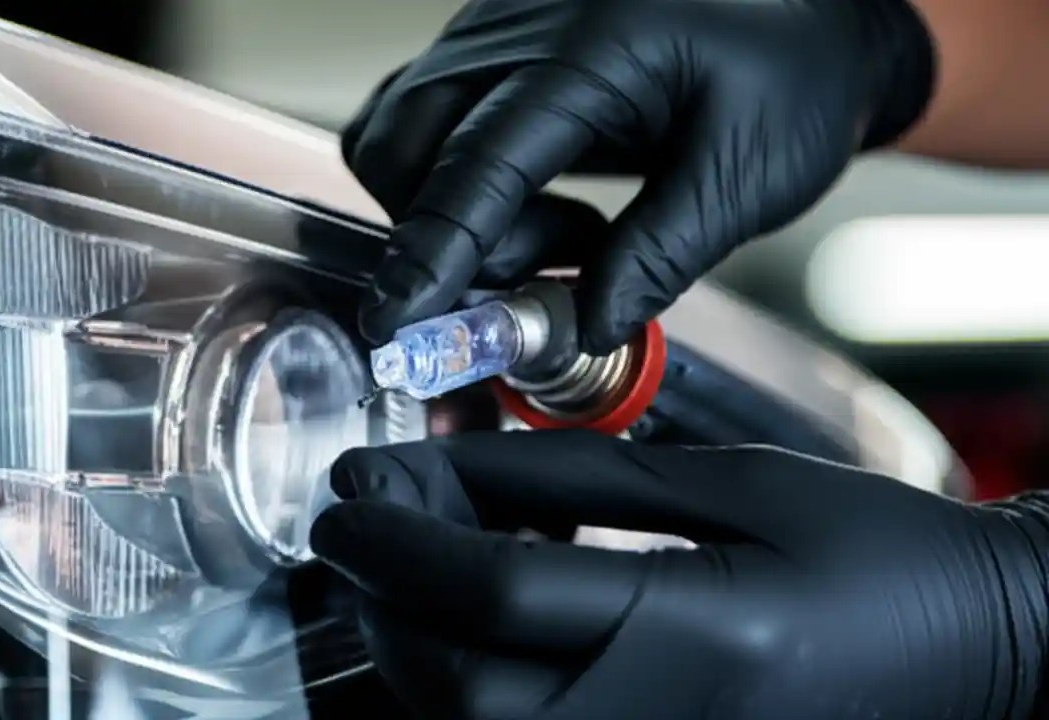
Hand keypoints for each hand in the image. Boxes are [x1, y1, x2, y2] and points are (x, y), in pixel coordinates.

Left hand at [310, 431, 1047, 718]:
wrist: (975, 650)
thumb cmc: (872, 552)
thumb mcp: (734, 482)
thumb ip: (580, 475)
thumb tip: (451, 465)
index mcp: (703, 635)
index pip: (496, 593)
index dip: (397, 538)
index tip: (346, 487)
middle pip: (458, 686)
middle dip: (381, 598)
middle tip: (355, 519)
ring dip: (410, 643)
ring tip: (402, 557)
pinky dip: (464, 681)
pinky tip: (469, 614)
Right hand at [343, 0, 935, 352]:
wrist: (809, 19)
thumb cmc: (793, 81)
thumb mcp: (748, 177)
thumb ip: (656, 258)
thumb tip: (576, 332)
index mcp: (590, 51)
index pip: (479, 160)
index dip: (434, 252)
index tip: (400, 321)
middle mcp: (520, 28)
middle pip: (406, 145)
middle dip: (449, 238)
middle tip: (553, 269)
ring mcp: (497, 30)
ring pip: (400, 135)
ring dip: (455, 214)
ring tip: (569, 229)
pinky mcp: (493, 47)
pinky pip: (422, 118)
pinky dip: (452, 183)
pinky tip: (533, 197)